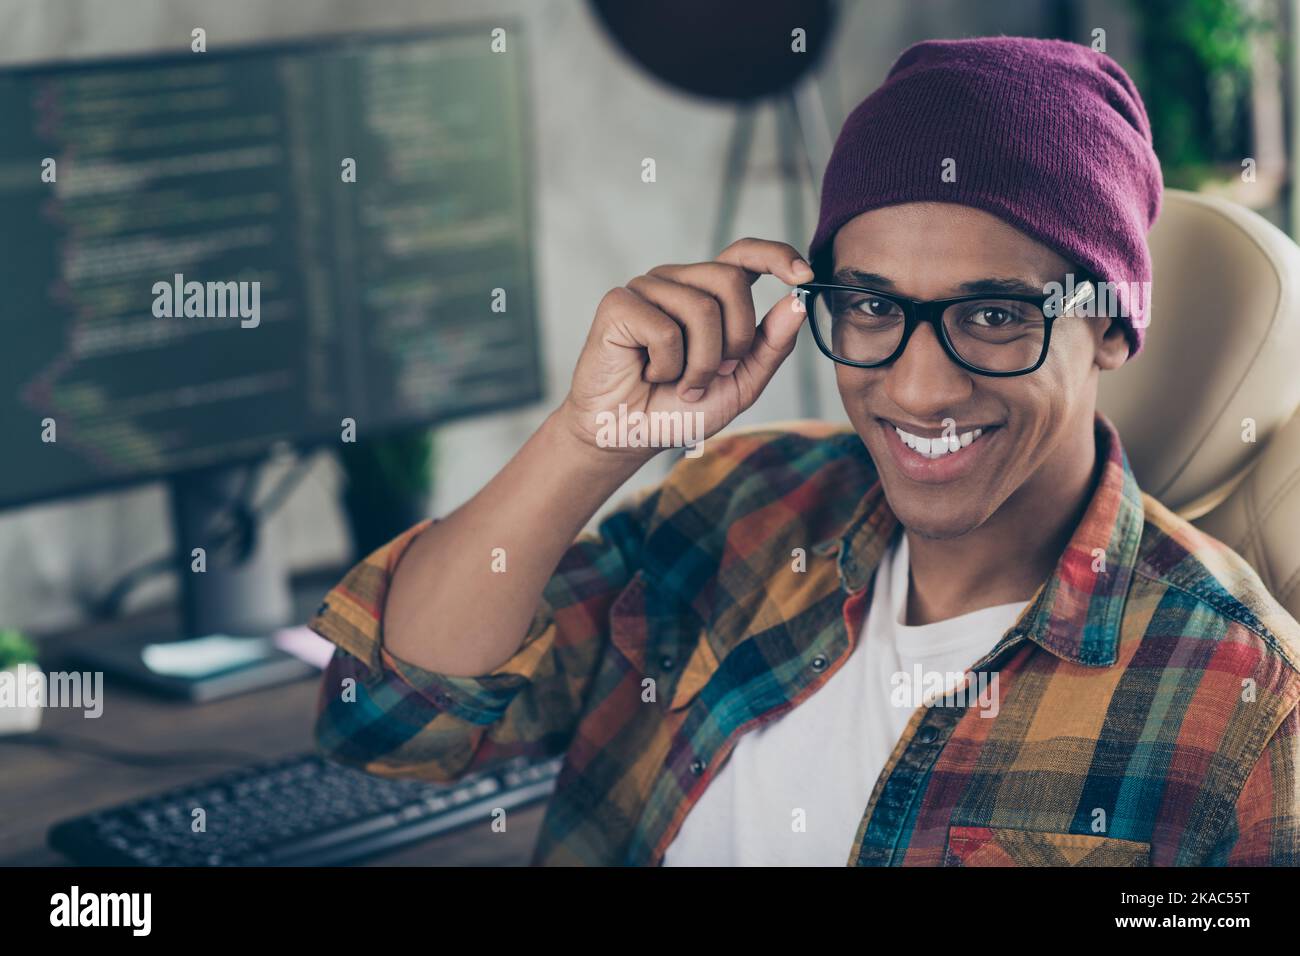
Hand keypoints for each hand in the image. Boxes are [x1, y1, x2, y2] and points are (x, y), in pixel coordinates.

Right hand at [558, 237, 812, 460]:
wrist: (629, 436)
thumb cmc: (679, 408)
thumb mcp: (740, 382)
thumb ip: (771, 345)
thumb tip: (798, 303)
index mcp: (708, 292)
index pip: (744, 254)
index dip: (776, 255)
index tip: (804, 276)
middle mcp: (677, 281)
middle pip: (730, 280)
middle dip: (734, 339)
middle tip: (712, 375)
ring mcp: (647, 288)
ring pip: (701, 308)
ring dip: (699, 363)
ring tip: (679, 382)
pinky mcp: (619, 303)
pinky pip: (665, 329)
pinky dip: (666, 365)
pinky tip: (649, 374)